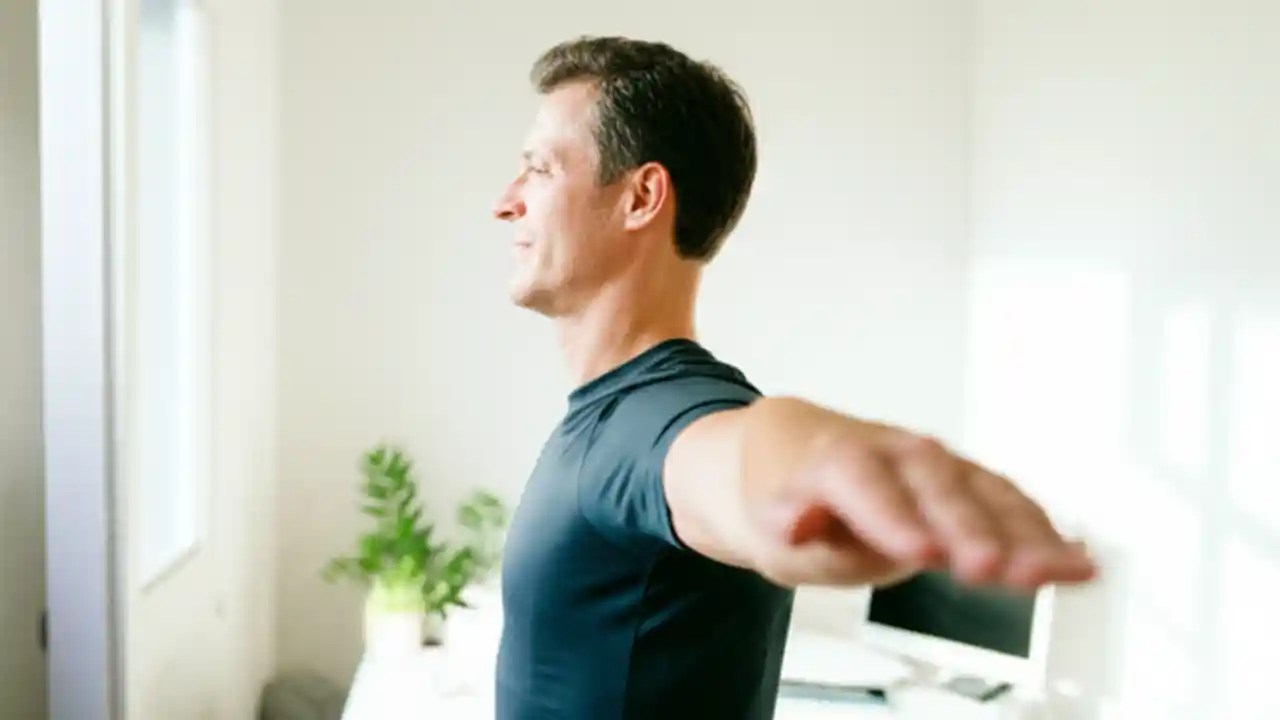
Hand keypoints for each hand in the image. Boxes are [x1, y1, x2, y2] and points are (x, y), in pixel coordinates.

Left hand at [748, 425, 1095, 590]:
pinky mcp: (963, 481)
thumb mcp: (767, 521)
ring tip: (1064, 571)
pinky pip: (1006, 502)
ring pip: (983, 491)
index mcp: (834, 458)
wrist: (792, 448)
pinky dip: (1042, 532)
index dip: (893, 516)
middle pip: (936, 484)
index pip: (865, 481)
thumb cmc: (782, 491)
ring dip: (1025, 533)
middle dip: (969, 527)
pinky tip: (1076, 563)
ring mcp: (933, 463)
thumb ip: (791, 527)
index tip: (919, 553)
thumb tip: (797, 524)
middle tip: (995, 568)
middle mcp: (891, 451)